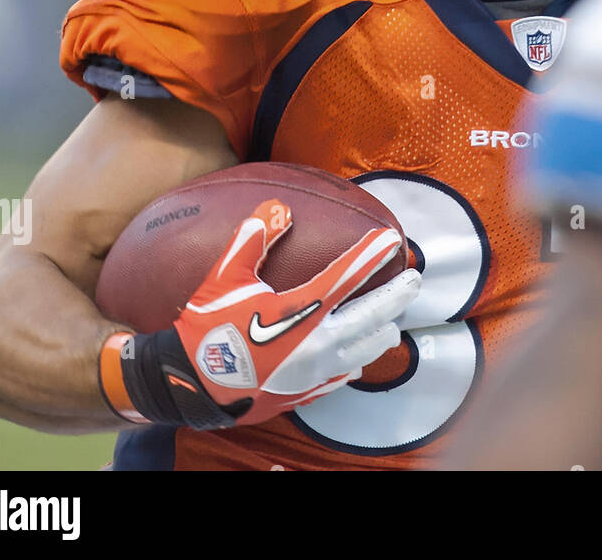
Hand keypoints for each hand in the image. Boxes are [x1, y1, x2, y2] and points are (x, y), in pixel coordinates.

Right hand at [99, 199, 419, 428]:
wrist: (187, 387)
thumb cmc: (206, 330)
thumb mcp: (224, 278)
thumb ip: (252, 241)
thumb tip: (277, 208)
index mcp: (302, 310)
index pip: (349, 275)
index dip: (372, 254)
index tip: (392, 240)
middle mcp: (319, 342)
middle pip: (373, 316)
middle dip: (397, 295)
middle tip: (414, 280)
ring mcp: (316, 372)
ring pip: (367, 350)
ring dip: (381, 331)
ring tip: (390, 320)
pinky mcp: (307, 393)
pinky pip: (344, 375)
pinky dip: (357, 360)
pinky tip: (358, 357)